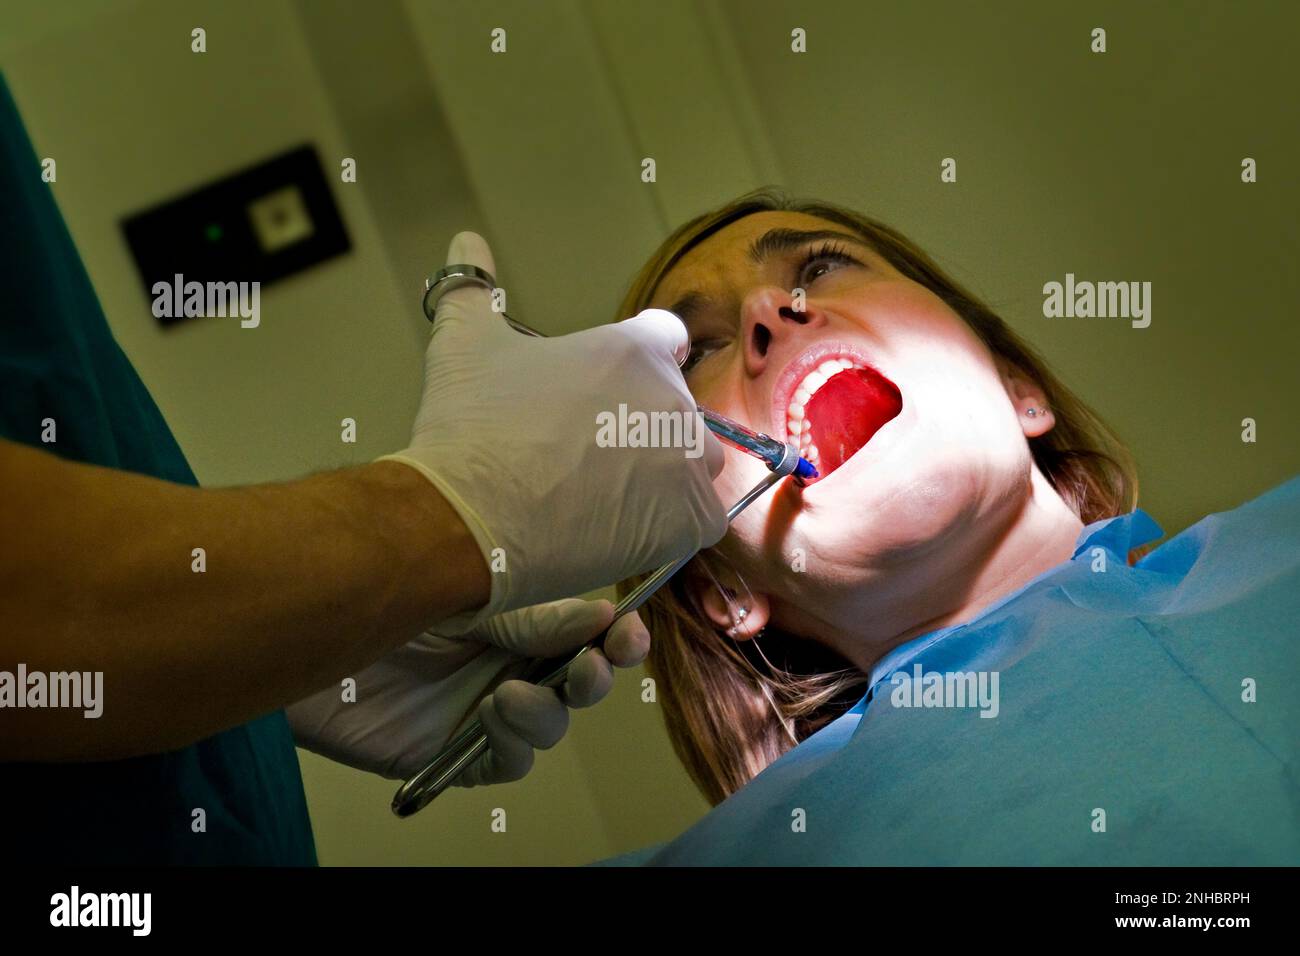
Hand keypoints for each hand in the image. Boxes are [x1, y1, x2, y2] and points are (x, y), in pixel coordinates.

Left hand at [285, 598, 649, 784]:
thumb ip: (531, 613)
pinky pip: (509, 761)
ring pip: (550, 724)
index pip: (585, 629)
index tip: (629, 632)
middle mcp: (508, 659)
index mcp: (517, 614)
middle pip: (579, 680)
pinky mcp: (456, 749)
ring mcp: (483, 705)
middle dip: (596, 676)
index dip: (616, 635)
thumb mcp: (465, 588)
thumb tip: (598, 618)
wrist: (305, 630)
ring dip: (547, 711)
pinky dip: (513, 742)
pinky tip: (492, 715)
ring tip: (512, 693)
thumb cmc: (377, 590)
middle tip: (591, 668)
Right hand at [380, 232, 727, 632]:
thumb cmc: (472, 428)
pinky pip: (700, 520)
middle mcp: (674, 400)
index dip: (641, 360)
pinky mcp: (690, 520)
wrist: (470, 518)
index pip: (665, 338)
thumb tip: (466, 241)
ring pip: (694, 464)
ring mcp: (687, 462)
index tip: (612, 388)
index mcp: (634, 349)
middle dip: (642, 427)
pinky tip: (627, 530)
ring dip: (663, 477)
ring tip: (606, 497)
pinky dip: (672, 526)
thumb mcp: (464, 343)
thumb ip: (473, 288)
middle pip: (677, 408)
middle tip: (587, 455)